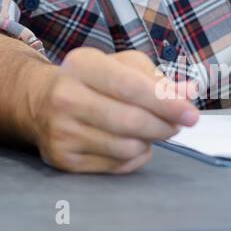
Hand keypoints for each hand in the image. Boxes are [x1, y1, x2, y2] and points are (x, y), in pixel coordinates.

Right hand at [28, 48, 198, 173]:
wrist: (38, 101)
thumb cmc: (90, 81)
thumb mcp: (119, 65)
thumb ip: (155, 78)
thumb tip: (189, 92)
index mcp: (81, 65)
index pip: (130, 86)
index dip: (166, 102)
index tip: (192, 114)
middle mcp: (65, 96)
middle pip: (131, 121)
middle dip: (163, 126)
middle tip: (177, 125)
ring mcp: (61, 130)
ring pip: (126, 147)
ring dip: (148, 142)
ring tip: (147, 131)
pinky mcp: (62, 157)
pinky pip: (115, 165)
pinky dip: (133, 158)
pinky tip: (129, 144)